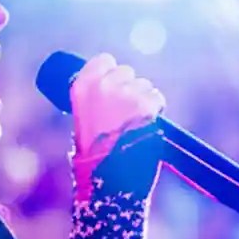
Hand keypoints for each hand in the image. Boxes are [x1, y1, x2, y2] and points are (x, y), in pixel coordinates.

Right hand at [69, 53, 165, 167]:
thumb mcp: (83, 121)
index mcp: (81, 87)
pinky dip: (155, 109)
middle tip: (125, 113)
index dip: (112, 72)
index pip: (104, 61)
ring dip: (143, 100)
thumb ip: (94, 99)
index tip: (115, 86)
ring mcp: (124, 93)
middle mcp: (102, 85)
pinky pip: (156, 97)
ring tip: (134, 124)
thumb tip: (112, 88)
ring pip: (143, 85)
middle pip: (126, 72)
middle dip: (129, 88)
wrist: (110, 177)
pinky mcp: (145, 103)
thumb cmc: (96, 155)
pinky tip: (147, 125)